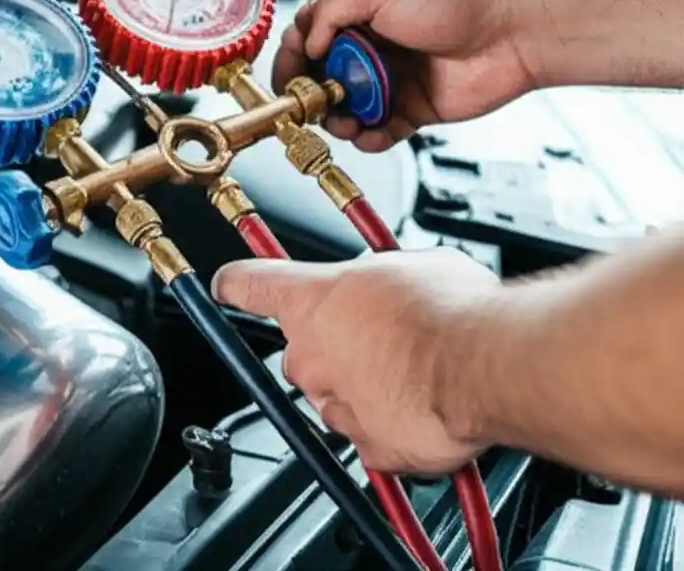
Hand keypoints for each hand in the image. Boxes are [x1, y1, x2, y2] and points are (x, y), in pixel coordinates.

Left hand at [212, 247, 500, 473]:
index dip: (236, 285)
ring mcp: (333, 402)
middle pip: (301, 354)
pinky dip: (392, 428)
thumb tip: (381, 281)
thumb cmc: (451, 308)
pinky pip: (371, 437)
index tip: (225, 285)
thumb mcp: (408, 264)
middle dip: (333, 350)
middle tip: (380, 341)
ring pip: (336, 398)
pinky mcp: (367, 445)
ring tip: (413, 374)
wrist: (485, 363)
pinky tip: (423, 408)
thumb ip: (376, 279)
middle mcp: (310, 353)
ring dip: (365, 390)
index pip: (249, 285)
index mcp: (312, 299)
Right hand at [274, 0, 537, 151]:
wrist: (516, 29)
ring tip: (343, 122)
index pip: (308, 33)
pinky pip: (378, 130)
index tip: (286, 78)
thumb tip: (304, 43)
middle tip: (309, 105)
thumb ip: (330, 9)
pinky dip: (368, 138)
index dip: (292, 57)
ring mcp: (392, 75)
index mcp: (361, 5)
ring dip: (336, 119)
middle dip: (310, 93)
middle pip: (320, 74)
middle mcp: (373, 40)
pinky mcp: (413, 107)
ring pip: (345, 107)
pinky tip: (370, 133)